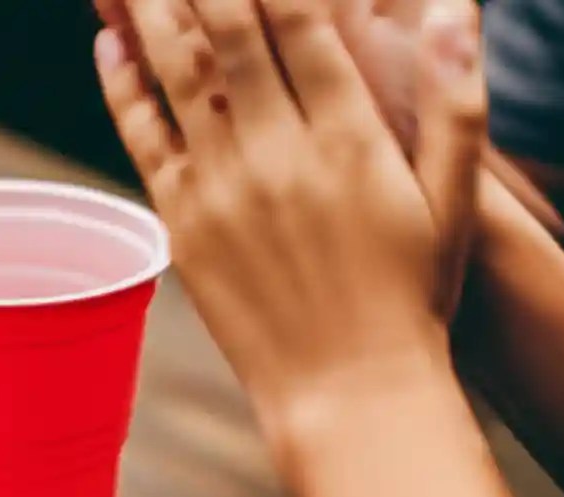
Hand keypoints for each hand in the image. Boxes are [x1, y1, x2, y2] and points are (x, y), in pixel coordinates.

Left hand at [94, 0, 485, 428]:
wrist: (348, 391)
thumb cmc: (411, 296)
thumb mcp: (452, 200)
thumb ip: (453, 101)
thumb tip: (453, 9)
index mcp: (349, 138)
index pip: (300, 21)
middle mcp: (278, 154)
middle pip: (229, 34)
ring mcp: (222, 189)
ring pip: (177, 74)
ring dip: (152, 7)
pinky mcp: (183, 224)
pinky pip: (142, 139)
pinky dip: (121, 87)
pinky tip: (109, 43)